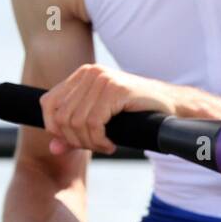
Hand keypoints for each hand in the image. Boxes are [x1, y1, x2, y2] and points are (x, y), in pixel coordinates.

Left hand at [40, 64, 179, 155]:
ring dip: (89, 142)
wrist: (172, 106)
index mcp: (81, 75)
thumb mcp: (99, 122)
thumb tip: (52, 149)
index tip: (75, 141)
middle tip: (95, 146)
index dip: (55, 128)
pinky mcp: (115, 89)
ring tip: (105, 145)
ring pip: (76, 121)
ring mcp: (102, 79)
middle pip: (61, 116)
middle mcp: (89, 73)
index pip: (48, 103)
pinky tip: (111, 145)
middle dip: (75, 139)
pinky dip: (99, 141)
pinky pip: (93, 123)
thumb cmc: (134, 114)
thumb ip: (73, 134)